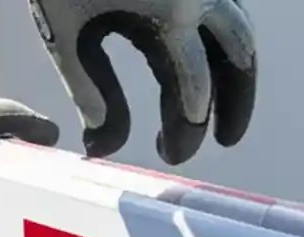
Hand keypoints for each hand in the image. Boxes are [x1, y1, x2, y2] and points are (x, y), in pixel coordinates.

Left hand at [27, 0, 257, 164]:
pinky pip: (224, 7)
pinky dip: (221, 39)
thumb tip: (105, 144)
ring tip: (223, 107)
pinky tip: (203, 62)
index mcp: (172, 15)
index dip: (186, 129)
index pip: (194, 89)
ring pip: (239, 29)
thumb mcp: (64, 34)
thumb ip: (89, 88)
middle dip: (235, 102)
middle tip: (226, 139)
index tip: (171, 154)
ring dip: (237, 71)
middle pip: (238, 57)